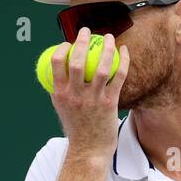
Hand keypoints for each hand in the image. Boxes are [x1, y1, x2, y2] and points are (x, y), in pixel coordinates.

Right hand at [49, 28, 128, 158]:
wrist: (89, 150)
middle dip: (81, 40)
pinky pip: (118, 76)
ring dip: (106, 47)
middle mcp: (75, 95)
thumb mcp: (62, 108)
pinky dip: (123, 61)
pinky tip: (124, 51)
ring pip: (100, 66)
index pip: (56, 62)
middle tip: (86, 30)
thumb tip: (62, 68)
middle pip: (77, 60)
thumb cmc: (76, 128)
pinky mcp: (109, 103)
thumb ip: (62, 89)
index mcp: (60, 94)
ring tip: (108, 37)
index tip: (68, 42)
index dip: (63, 47)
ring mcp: (93, 99)